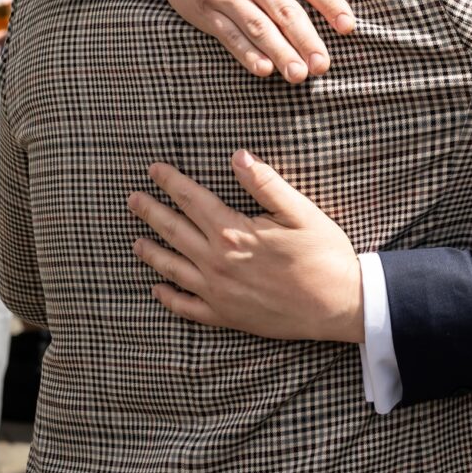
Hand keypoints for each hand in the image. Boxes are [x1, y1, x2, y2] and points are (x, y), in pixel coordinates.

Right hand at [77, 0, 354, 83]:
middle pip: (282, 9)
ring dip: (280, 52)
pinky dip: (245, 53)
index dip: (328, 2)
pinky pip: (228, 35)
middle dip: (305, 38)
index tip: (348, 25)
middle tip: (325, 64)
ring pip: (256, 27)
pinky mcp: (204, 10)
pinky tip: (264, 70)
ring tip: (300, 74)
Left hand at [128, 150, 363, 342]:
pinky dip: (169, 298)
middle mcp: (217, 262)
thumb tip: (237, 156)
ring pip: (173, 268)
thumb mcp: (300, 211)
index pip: (192, 199)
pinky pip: (187, 307)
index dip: (171, 182)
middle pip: (174, 231)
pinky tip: (158, 289)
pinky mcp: (226, 316)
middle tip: (132, 200)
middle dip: (151, 212)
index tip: (154, 170)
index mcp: (233, 232)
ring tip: (136, 241)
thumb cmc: (324, 254)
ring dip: (151, 252)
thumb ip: (265, 184)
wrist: (339, 305)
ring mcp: (218, 292)